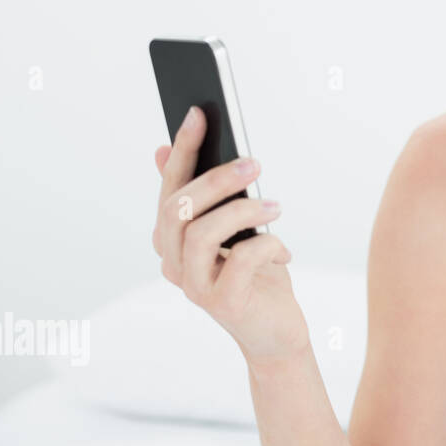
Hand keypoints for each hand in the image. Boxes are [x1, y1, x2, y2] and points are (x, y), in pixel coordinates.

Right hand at [151, 106, 308, 365]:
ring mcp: (194, 287)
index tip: (199, 114)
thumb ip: (207, 196)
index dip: (183, 150)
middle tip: (253, 162)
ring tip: (274, 206)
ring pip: (201, 234)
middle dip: (215, 179)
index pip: (170, 188)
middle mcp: (173, 263)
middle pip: (178, 209)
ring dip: (241, 211)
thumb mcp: (235, 229)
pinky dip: (266, 247)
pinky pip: (239, 262)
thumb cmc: (257, 275)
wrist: (276, 332)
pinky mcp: (223, 304)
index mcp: (173, 240)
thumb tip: (162, 149)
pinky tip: (282, 250)